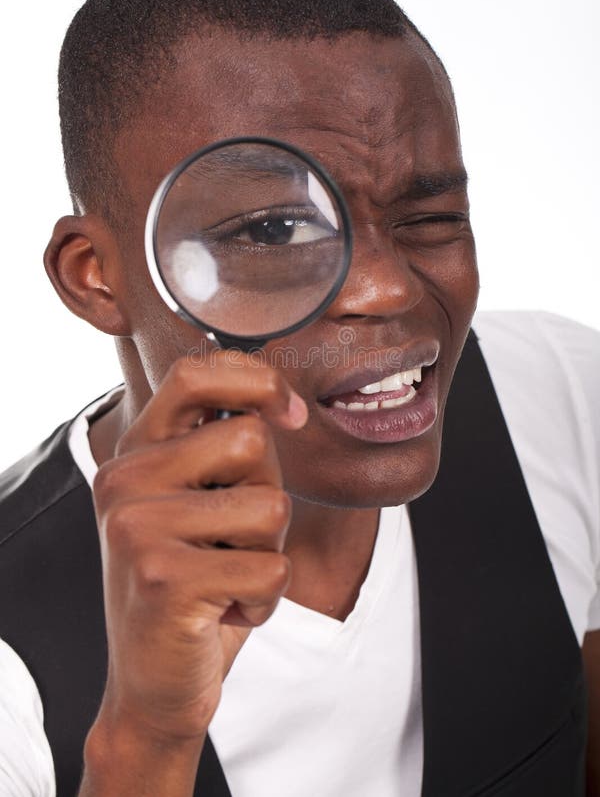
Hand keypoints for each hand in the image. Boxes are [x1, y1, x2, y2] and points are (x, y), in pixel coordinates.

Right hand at [89, 352, 306, 746]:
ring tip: (226, 577)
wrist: (154, 682)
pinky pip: (270, 567)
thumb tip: (287, 406)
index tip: (292, 415)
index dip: (257, 380)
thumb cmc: (194, 584)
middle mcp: (125, 479)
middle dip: (269, 495)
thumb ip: (221, 451)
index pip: (195, 374)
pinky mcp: (164, 577)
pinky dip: (264, 599)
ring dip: (268, 552)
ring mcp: (137, 526)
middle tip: (234, 542)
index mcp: (135, 452)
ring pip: (270, 505)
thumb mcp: (198, 505)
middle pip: (251, 439)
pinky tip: (223, 612)